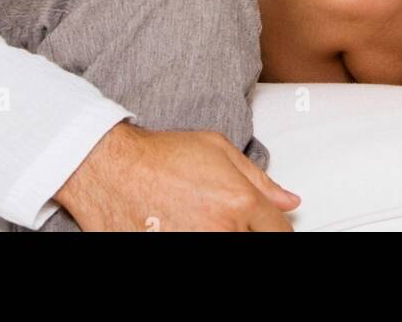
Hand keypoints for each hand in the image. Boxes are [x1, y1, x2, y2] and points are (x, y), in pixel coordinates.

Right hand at [54, 122, 299, 230]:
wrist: (113, 172)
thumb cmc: (161, 157)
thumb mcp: (217, 149)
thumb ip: (259, 178)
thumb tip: (288, 201)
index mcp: (239, 202)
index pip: (280, 231)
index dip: (276, 226)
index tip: (268, 224)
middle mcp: (222, 231)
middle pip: (256, 242)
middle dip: (247, 230)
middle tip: (226, 216)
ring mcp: (198, 246)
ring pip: (228, 248)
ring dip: (222, 234)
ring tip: (199, 218)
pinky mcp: (176, 253)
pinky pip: (198, 250)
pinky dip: (197, 236)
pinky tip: (183, 224)